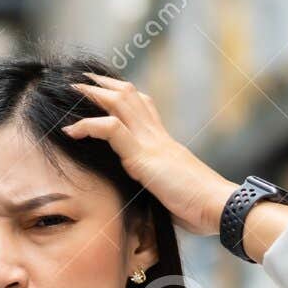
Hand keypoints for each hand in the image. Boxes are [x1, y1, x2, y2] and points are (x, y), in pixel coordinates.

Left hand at [61, 72, 237, 236]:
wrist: (217, 207)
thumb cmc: (199, 207)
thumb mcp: (169, 193)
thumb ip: (153, 186)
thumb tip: (139, 202)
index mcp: (163, 142)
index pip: (142, 105)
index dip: (120, 94)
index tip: (100, 91)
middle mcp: (157, 135)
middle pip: (128, 95)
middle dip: (102, 84)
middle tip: (79, 79)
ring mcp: (150, 143)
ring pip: (119, 102)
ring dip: (92, 95)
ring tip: (70, 90)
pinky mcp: (143, 157)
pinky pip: (111, 129)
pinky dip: (88, 125)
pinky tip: (71, 130)